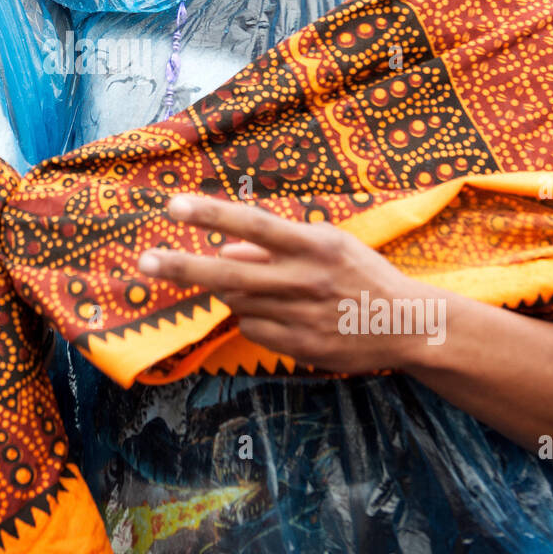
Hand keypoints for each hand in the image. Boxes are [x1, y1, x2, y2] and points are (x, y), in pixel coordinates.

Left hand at [137, 194, 444, 374]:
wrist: (408, 325)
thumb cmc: (362, 275)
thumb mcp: (328, 245)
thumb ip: (277, 246)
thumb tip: (226, 249)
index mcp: (313, 245)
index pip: (253, 224)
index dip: (212, 214)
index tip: (175, 206)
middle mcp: (304, 280)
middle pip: (229, 272)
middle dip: (182, 266)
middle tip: (145, 261)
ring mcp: (300, 316)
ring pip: (238, 303)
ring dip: (233, 293)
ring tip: (267, 288)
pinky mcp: (300, 347)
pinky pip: (252, 329)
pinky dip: (254, 319)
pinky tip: (282, 315)